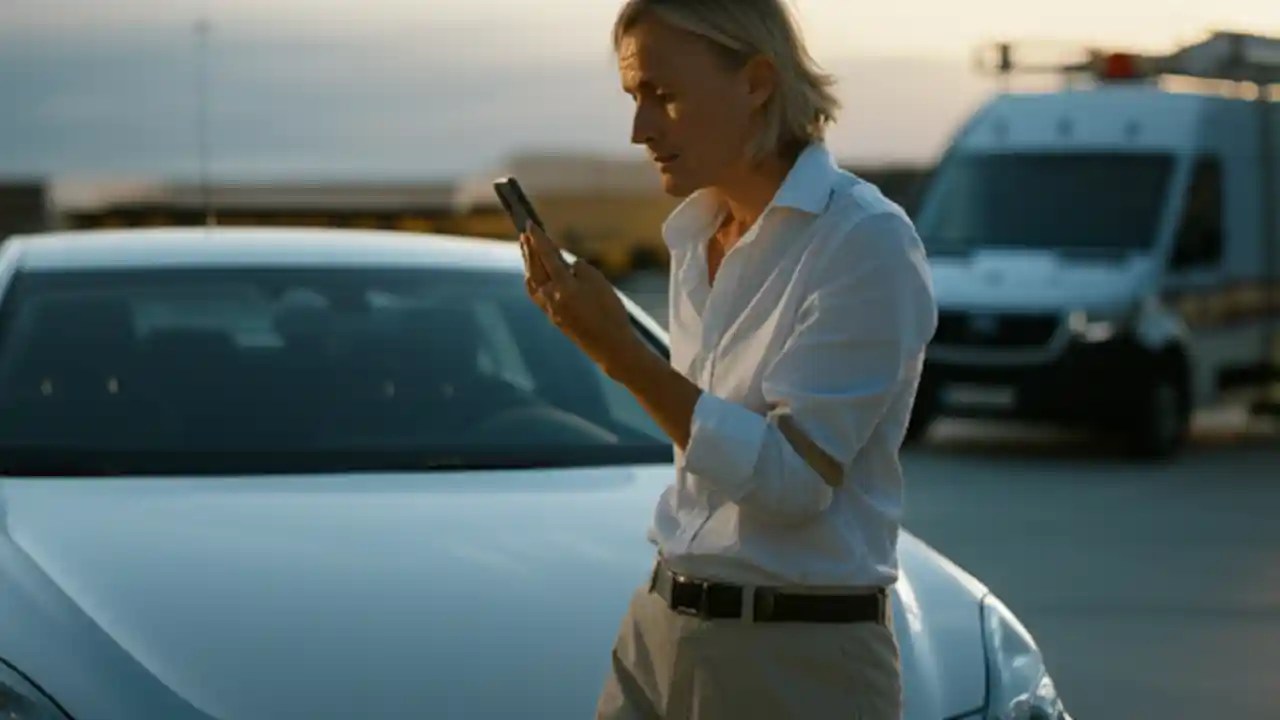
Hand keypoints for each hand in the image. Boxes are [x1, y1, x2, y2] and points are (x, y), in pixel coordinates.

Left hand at [520, 222, 639, 374]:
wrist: (610, 346)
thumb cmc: (609, 312)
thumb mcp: (599, 282)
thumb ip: (579, 269)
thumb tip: (566, 266)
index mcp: (563, 286)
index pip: (546, 256)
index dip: (538, 238)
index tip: (529, 224)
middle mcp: (551, 297)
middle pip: (534, 268)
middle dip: (529, 250)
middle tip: (524, 233)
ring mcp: (550, 309)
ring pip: (532, 282)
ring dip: (528, 264)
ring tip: (526, 251)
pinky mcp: (554, 317)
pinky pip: (537, 294)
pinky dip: (534, 280)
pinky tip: (536, 276)